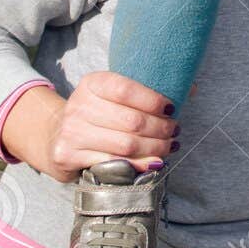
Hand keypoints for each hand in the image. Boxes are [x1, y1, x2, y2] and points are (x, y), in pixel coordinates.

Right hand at [35, 71, 178, 183]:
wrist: (56, 135)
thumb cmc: (98, 113)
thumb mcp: (113, 95)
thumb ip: (147, 91)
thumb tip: (192, 89)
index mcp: (93, 83)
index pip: (126, 89)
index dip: (153, 100)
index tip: (172, 108)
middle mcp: (79, 105)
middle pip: (131, 121)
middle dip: (161, 129)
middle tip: (175, 131)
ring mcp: (72, 131)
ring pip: (126, 145)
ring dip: (155, 148)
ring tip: (169, 146)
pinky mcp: (68, 154)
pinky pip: (113, 163)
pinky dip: (139, 164)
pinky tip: (154, 161)